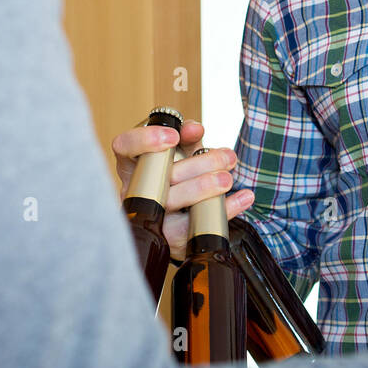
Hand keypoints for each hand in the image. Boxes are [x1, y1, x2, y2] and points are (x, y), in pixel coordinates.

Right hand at [111, 119, 254, 259]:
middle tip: (226, 156)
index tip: (174, 136)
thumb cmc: (179, 173)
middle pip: (158, 176)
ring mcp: (150, 215)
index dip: (145, 140)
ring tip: (229, 178)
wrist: (183, 216)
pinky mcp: (169, 238)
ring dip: (204, 188)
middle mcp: (135, 190)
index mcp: (133, 163)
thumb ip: (186, 136)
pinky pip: (195, 227)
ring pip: (172, 202)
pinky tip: (243, 198)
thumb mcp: (181, 151)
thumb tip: (194, 129)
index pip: (124, 146)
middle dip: (195, 164)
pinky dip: (224, 210)